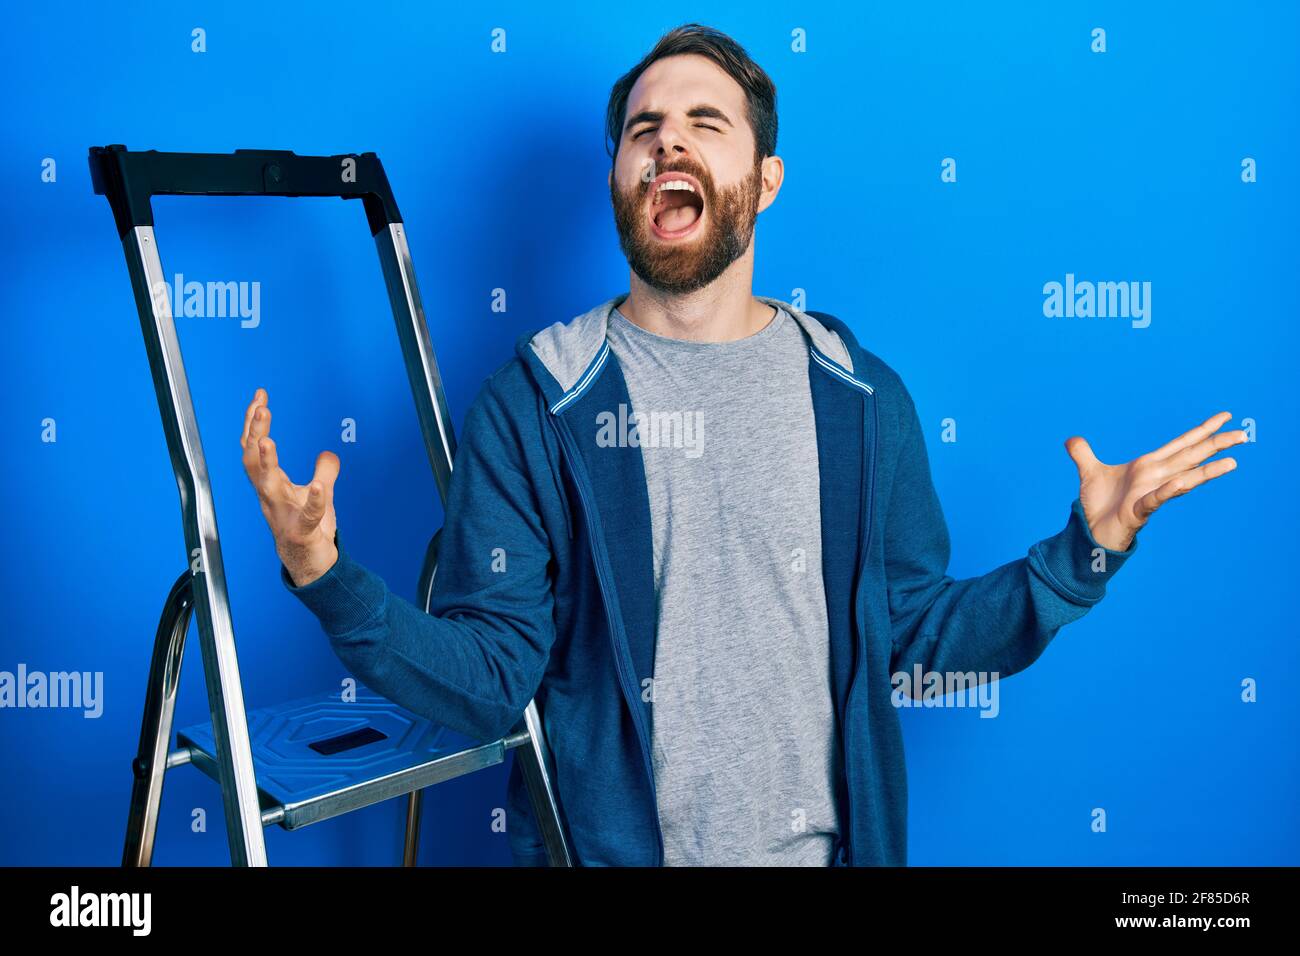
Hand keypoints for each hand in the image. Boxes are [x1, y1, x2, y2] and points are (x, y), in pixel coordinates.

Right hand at [240, 388, 339, 585]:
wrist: (309, 565)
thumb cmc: (307, 528)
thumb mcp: (318, 494)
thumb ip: (323, 472)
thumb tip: (329, 453)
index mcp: (270, 484)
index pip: (253, 448)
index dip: (254, 422)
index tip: (259, 396)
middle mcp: (269, 497)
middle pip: (252, 461)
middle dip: (254, 433)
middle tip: (260, 408)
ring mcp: (282, 514)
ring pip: (267, 486)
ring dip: (266, 462)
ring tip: (267, 440)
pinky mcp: (300, 532)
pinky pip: (306, 515)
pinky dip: (312, 500)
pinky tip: (317, 487)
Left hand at [1066, 411, 1245, 551]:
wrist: (1090, 533)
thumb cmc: (1098, 506)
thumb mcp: (1088, 473)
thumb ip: (1083, 454)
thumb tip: (1072, 439)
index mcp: (1147, 466)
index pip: (1180, 444)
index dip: (1202, 430)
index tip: (1226, 417)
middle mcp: (1155, 478)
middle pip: (1191, 457)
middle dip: (1216, 445)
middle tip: (1245, 434)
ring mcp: (1151, 494)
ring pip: (1184, 478)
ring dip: (1208, 470)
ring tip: (1233, 461)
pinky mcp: (1140, 511)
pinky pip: (1158, 498)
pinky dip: (1170, 489)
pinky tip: (1185, 482)